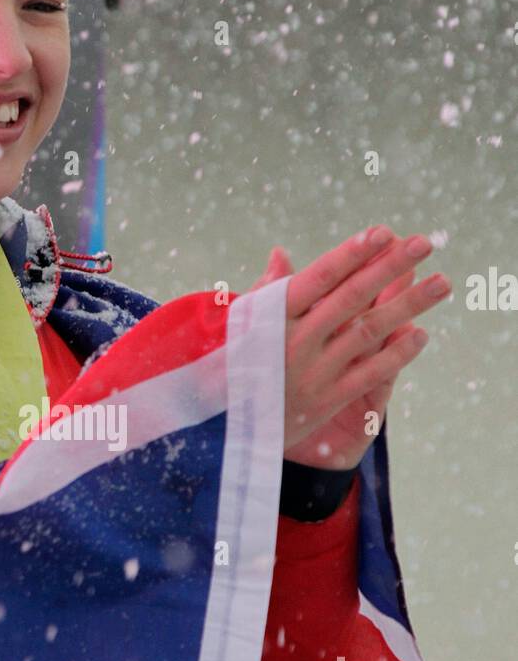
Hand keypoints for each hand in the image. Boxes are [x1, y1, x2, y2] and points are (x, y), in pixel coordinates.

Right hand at [248, 227, 451, 470]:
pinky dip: (396, 354)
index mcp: (270, 316)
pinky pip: (368, 374)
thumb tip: (281, 253)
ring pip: (368, 331)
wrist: (217, 428)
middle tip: (425, 244)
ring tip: (442, 284)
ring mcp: (311, 372)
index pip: (318, 277)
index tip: (384, 232)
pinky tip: (421, 335)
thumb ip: (265, 290)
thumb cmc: (228, 366)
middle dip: (391, 268)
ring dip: (408, 305)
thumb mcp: (237, 325)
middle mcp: (293, 341)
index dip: (352, 254)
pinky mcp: (324, 401)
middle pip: (351, 298)